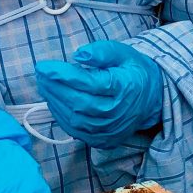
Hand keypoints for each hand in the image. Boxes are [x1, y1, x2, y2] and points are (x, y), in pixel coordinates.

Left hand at [35, 41, 164, 144]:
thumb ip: (102, 52)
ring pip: (75, 119)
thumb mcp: (123, 53)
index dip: (64, 76)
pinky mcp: (103, 140)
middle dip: (55, 88)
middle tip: (41, 74)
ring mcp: (110, 129)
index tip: (44, 67)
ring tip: (45, 85)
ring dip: (55, 102)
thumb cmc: (133, 72)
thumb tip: (78, 55)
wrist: (151, 99)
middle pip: (79, 103)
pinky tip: (54, 102)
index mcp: (124, 88)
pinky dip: (61, 116)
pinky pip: (76, 131)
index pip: (89, 83)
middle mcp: (117, 112)